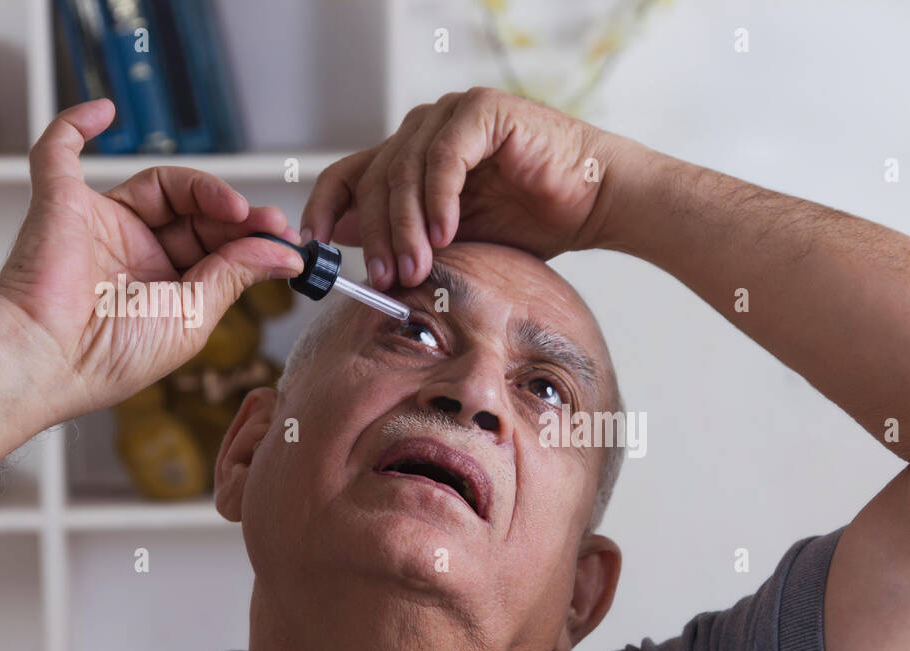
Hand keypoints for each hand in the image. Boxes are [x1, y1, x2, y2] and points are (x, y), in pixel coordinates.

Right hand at [0, 99, 302, 421]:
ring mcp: (100, 226)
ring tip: (234, 207)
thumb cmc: (113, 355)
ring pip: (161, 185)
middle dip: (237, 218)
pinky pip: (60, 153)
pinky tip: (105, 111)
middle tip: (270, 223)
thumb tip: (286, 252)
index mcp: (166, 286)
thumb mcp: (195, 315)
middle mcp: (136, 253)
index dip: (252, 239)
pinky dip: (78, 126)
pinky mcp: (60, 204)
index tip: (287, 240)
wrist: (51, 360)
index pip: (218, 246)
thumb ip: (236, 275)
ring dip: (204, 187)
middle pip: (198, 214)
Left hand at [300, 87, 641, 288]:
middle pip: (375, 178)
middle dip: (377, 235)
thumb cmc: (533, 222)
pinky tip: (446, 235)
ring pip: (404, 170)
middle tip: (387, 279)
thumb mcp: (455, 240)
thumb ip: (407, 236)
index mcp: (412, 155)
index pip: (350, 174)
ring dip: (406, 225)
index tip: (314, 247)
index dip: (325, 208)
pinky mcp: (482, 112)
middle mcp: (425, 128)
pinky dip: (439, 200)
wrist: (594, 203)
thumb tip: (347, 244)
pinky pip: (444, 158)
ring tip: (416, 267)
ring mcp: (451, 115)